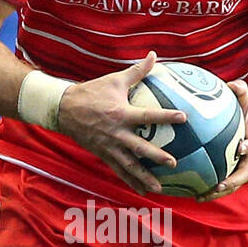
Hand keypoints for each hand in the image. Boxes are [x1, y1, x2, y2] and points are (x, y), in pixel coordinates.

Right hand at [57, 51, 185, 197]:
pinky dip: (130, 181)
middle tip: (173, 163)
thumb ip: (137, 71)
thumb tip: (154, 55)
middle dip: (157, 156)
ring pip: (129, 166)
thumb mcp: (114, 80)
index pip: (148, 116)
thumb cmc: (91, 92)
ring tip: (159, 188)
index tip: (184, 118)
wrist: (63, 109)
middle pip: (140, 148)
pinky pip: (119, 171)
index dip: (166, 116)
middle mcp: (116, 133)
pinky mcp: (103, 155)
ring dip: (144, 177)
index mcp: (121, 114)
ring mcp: (109, 147)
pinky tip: (142, 191)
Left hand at [196, 80, 247, 201]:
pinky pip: (224, 185)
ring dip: (218, 193)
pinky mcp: (235, 175)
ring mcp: (245, 169)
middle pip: (244, 174)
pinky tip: (193, 194)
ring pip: (233, 185)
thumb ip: (241, 92)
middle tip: (218, 186)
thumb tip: (231, 83)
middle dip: (232, 181)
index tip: (240, 147)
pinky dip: (211, 192)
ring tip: (200, 197)